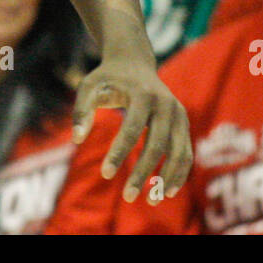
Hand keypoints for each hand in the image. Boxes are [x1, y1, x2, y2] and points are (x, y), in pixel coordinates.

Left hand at [72, 56, 191, 203]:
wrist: (134, 61)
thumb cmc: (108, 77)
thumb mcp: (89, 86)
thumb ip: (81, 110)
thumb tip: (77, 139)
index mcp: (143, 94)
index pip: (132, 129)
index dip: (119, 153)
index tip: (105, 174)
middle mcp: (165, 104)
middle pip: (157, 144)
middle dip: (143, 172)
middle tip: (128, 197)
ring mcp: (178, 113)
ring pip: (179, 151)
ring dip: (167, 178)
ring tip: (151, 201)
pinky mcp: (183, 122)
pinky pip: (185, 151)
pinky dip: (179, 172)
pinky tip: (167, 191)